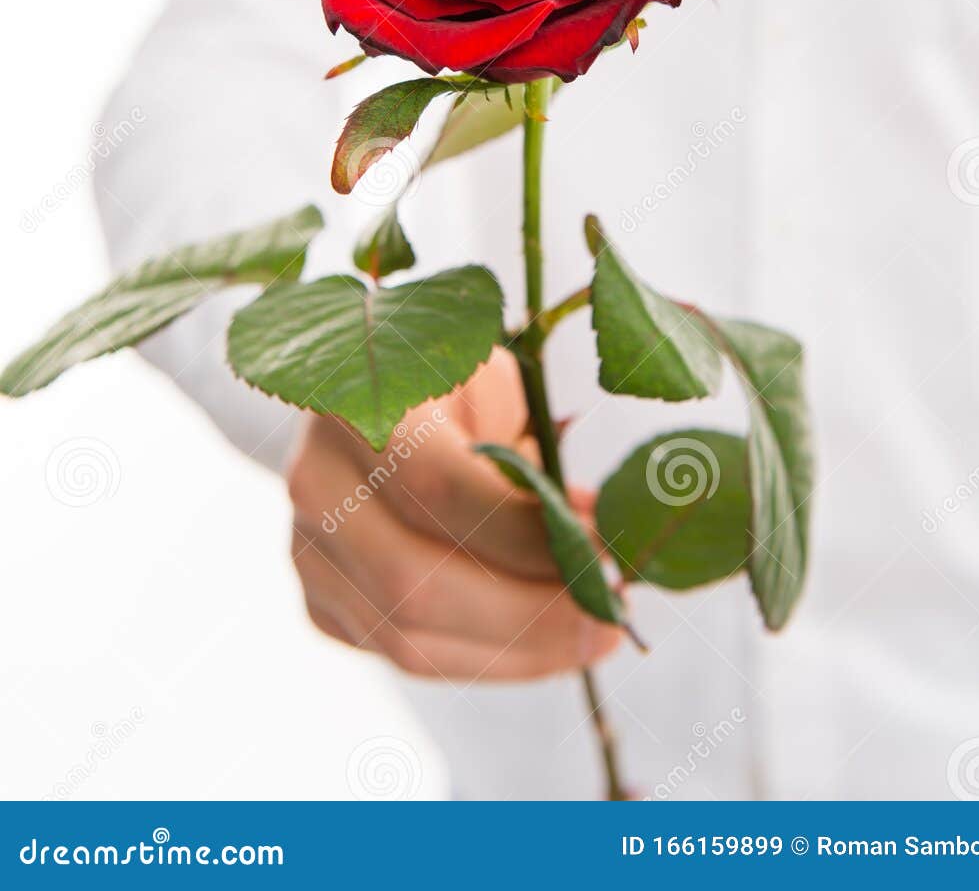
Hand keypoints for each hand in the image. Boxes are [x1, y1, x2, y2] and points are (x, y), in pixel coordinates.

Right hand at [286, 348, 621, 680]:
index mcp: (358, 402)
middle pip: (418, 584)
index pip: (440, 490)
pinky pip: (406, 657)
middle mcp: (316, 483)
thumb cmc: (453, 380)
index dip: (529, 532)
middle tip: (611, 610)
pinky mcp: (321, 603)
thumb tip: (589, 540)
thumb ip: (533, 459)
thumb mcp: (498, 385)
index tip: (606, 547)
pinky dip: (486, 658)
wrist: (374, 387)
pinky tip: (541, 637)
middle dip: (531, 612)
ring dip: (518, 651)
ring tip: (591, 632)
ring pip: (410, 640)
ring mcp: (307, 552)